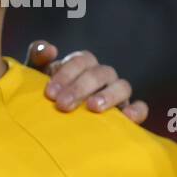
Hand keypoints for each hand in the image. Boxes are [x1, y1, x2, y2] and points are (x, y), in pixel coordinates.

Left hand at [27, 41, 147, 123]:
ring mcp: (118, 95)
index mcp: (83, 66)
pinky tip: (126, 118)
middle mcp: (103, 78)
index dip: (66, 74)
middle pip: (100, 73)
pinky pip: (141, 108)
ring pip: (123, 86)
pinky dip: (136, 110)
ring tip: (93, 108)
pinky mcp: (129, 114)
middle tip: (63, 105)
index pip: (81, 60)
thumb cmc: (46, 100)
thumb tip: (49, 49)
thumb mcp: (36, 79)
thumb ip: (37, 60)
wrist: (51, 127)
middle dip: (81, 87)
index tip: (49, 94)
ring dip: (108, 95)